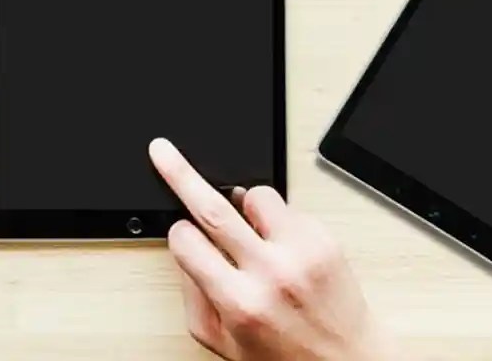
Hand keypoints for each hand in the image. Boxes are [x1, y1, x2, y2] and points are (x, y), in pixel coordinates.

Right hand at [149, 139, 399, 360]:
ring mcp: (302, 253)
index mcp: (240, 302)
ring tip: (253, 233)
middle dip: (181, 175)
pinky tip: (284, 250)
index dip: (179, 235)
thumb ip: (195, 298)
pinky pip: (289, 210)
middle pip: (215, 207)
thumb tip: (185, 252)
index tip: (181, 233)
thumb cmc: (286, 359)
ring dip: (245, 205)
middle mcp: (272, 274)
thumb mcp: (224, 345)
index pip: (188, 243)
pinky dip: (279, 223)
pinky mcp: (325, 240)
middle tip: (165, 153)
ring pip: (257, 195)